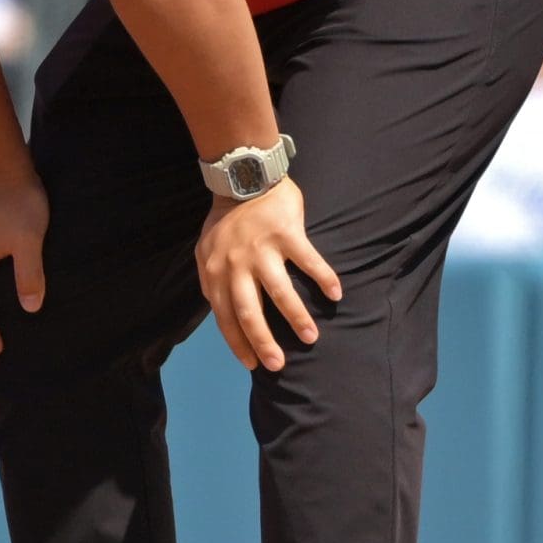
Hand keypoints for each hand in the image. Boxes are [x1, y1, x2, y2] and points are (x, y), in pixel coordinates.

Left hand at [195, 178, 342, 371]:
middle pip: (249, 312)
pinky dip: (323, 278)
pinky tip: (335, 294)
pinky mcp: (287, 234)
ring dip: (297, 318)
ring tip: (311, 338)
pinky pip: (309, 261)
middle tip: (278, 365)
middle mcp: (236, 265)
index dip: (238, 342)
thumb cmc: (227, 219)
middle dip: (263, 342)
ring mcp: (262, 250)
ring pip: (280, 293)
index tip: (252, 364)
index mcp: (215, 271)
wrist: (243, 177)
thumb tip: (218, 308)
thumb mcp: (206, 251)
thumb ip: (213, 279)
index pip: (225, 316)